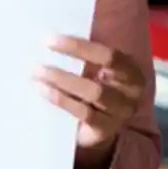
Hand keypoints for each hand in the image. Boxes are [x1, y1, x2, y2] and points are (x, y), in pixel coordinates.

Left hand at [37, 36, 147, 157]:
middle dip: (71, 58)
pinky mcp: (106, 129)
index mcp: (131, 70)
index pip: (108, 54)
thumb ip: (80, 56)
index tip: (49, 40)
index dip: (79, 45)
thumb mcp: (91, 72)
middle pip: (105, 68)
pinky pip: (84, 113)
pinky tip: (43, 91)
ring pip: (94, 91)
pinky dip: (61, 99)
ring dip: (62, 79)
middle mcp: (131, 91)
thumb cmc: (90, 91)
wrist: (95, 130)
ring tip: (36, 74)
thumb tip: (49, 38)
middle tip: (39, 59)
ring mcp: (121, 112)